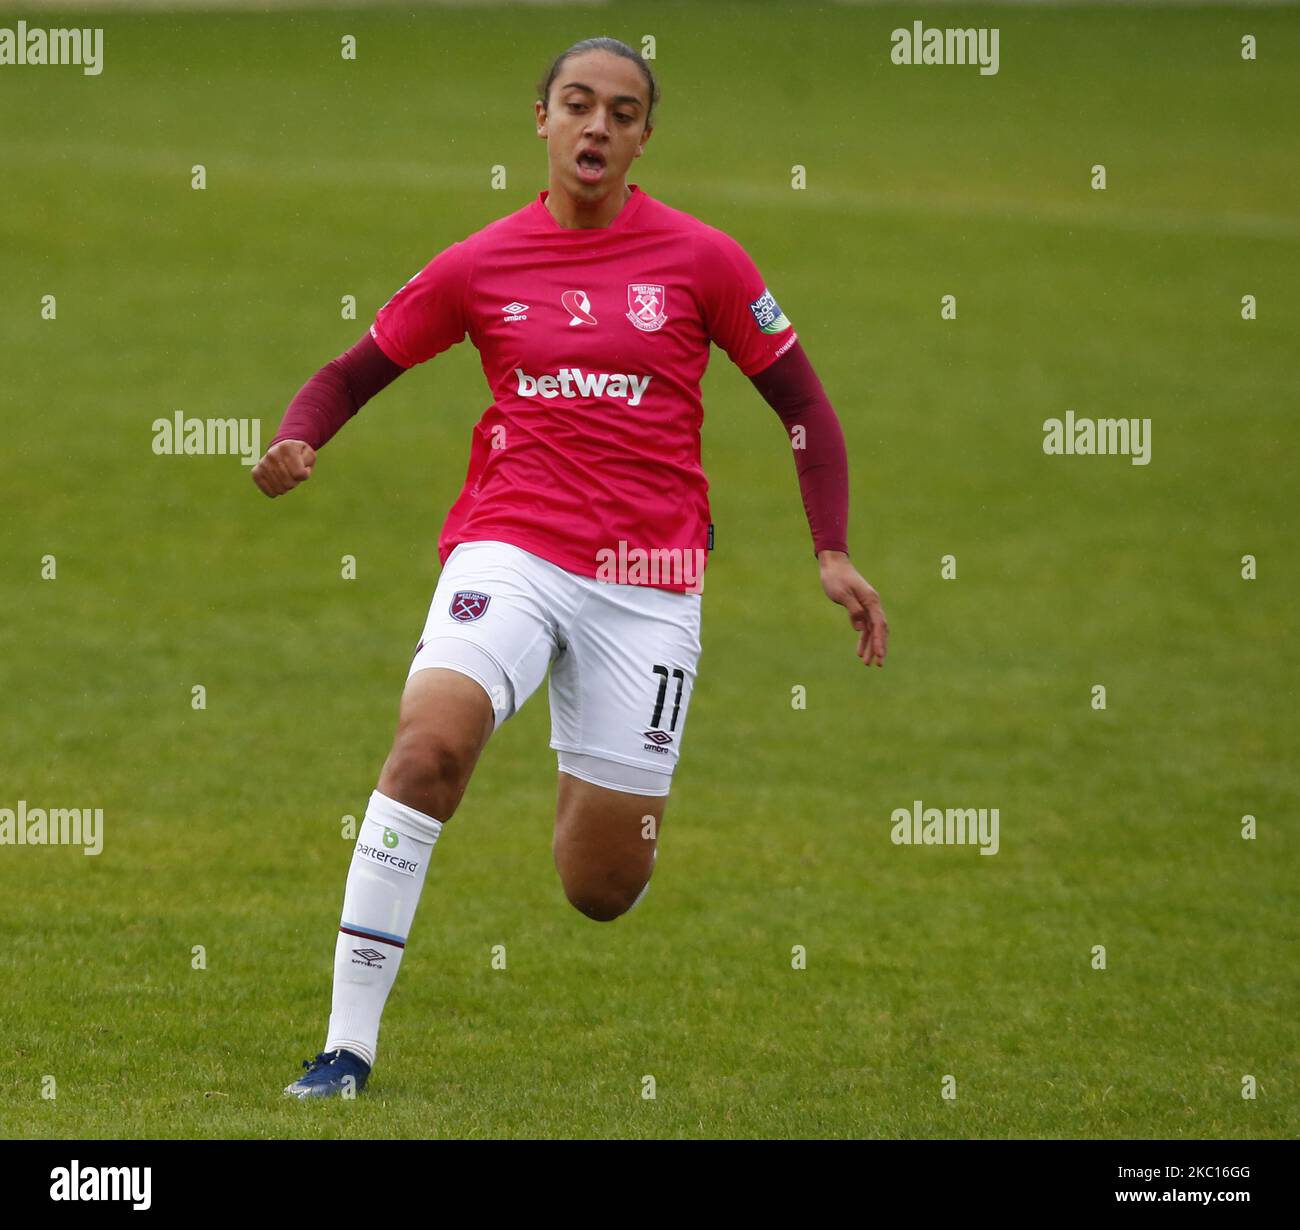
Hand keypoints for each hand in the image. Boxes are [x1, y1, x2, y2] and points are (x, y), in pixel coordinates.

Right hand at [252, 439, 315, 496]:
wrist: (282, 451)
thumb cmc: (299, 455)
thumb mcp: (309, 455)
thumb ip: (308, 462)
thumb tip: (299, 474)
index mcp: (287, 447)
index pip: (300, 474)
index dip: (306, 474)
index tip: (304, 467)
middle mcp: (272, 454)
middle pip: (290, 483)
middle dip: (295, 481)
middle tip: (293, 473)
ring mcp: (262, 463)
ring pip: (280, 489)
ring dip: (287, 486)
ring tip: (286, 475)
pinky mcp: (256, 473)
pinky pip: (270, 492)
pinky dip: (277, 491)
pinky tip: (278, 482)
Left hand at [818, 550, 887, 666]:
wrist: (833, 564)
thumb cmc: (836, 578)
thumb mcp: (842, 594)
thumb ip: (853, 610)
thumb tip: (860, 628)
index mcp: (871, 600)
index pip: (878, 625)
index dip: (879, 641)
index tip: (879, 655)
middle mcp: (872, 603)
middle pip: (880, 629)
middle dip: (879, 647)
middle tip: (878, 664)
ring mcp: (868, 606)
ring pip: (873, 630)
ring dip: (870, 646)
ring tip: (866, 663)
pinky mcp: (861, 607)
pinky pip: (865, 626)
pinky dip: (863, 638)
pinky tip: (859, 651)